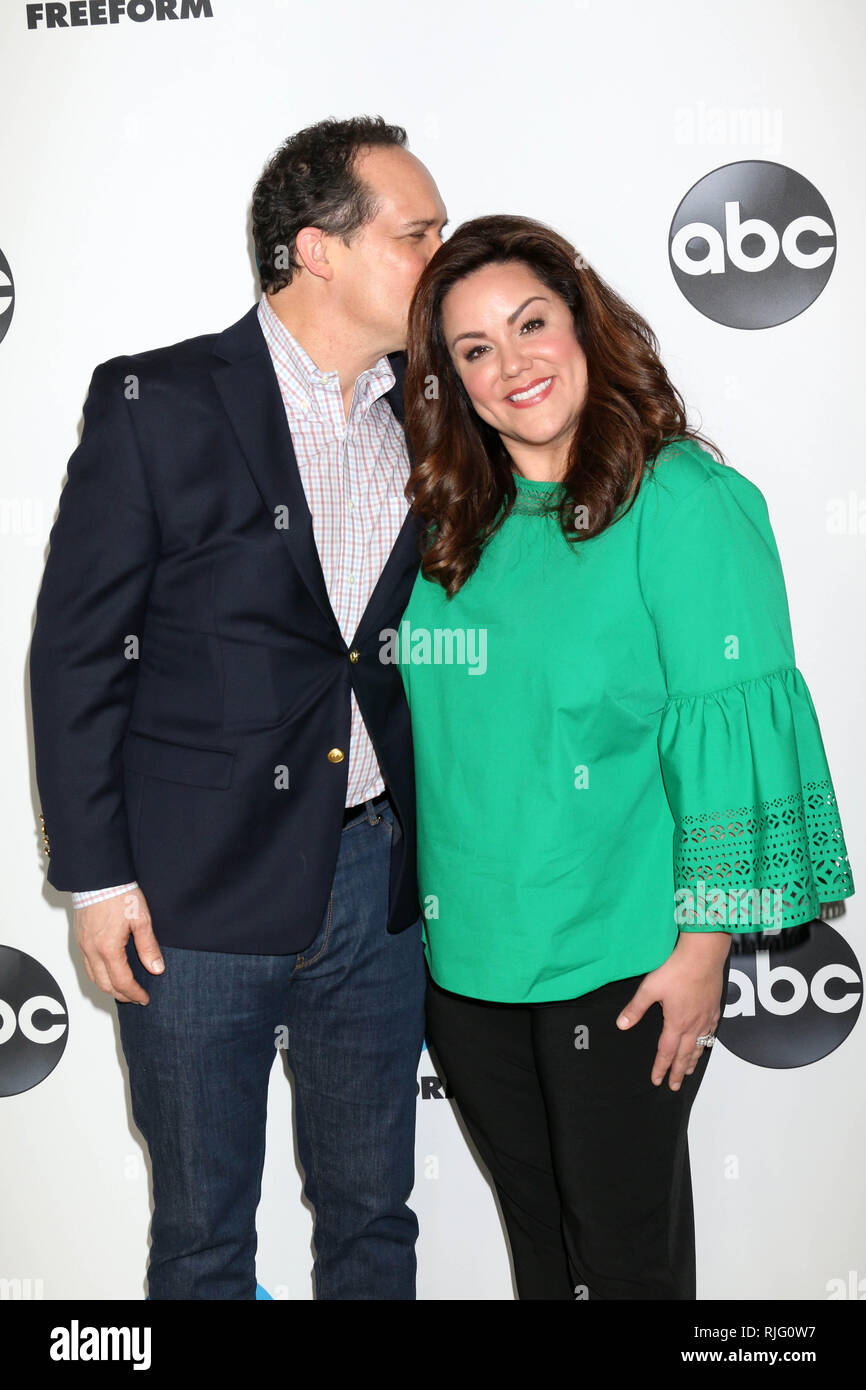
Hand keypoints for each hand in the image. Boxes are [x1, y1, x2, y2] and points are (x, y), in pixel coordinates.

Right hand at [74, 888, 163, 1004]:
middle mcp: (91, 951)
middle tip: (136, 998)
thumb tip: (156, 969)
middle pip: (105, 985)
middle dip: (121, 995)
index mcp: (108, 949)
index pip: (122, 982)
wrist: (98, 878)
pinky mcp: (80, 939)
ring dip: (108, 988)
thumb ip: (148, 947)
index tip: (144, 999)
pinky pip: (87, 966)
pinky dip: (98, 976)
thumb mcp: (141, 919)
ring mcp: (83, 945)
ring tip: (124, 990)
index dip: (134, 993)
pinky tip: (108, 973)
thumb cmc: (119, 894)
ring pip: (93, 977)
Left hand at [615, 932, 730, 1090]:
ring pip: (699, 1046)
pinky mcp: (714, 1008)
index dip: (660, 1068)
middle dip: (677, 1072)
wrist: (703, 955)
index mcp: (676, 1023)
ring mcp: (706, 1017)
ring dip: (692, 1061)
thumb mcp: (650, 988)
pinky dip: (706, 1043)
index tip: (657, 1080)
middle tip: (674, 1086)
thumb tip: (622, 1025)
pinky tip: (705, 1042)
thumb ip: (636, 1008)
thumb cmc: (677, 969)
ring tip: (687, 1072)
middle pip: (684, 1055)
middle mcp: (693, 1025)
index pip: (666, 1052)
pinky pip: (711, 1032)